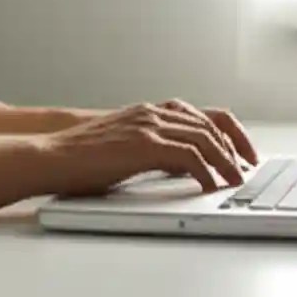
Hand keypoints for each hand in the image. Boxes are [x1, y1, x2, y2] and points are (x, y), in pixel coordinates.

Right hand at [36, 100, 258, 195]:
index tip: (244, 152)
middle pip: (210, 125)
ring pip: (204, 138)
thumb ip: (154, 148)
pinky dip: (205, 171)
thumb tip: (183, 166)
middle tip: (245, 170)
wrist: (50, 155)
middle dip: (234, 149)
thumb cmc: (82, 158)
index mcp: (151, 110)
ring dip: (225, 161)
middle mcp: (153, 112)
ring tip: (234, 181)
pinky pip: (188, 156)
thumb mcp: (125, 147)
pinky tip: (210, 185)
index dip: (230, 133)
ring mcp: (149, 125)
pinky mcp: (143, 144)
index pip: (204, 115)